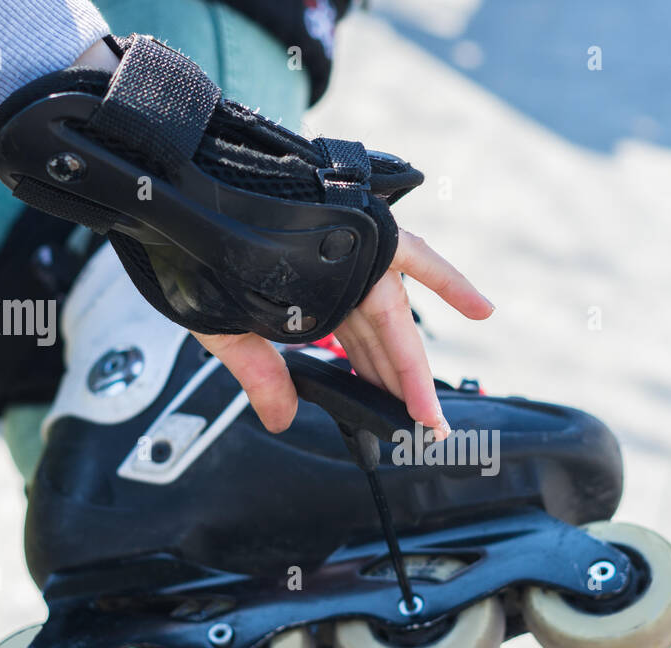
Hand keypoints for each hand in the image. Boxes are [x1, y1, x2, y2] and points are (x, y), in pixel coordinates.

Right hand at [193, 229, 493, 435]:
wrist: (189, 194)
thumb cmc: (201, 252)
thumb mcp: (229, 328)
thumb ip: (261, 375)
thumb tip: (280, 421)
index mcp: (316, 299)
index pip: (353, 353)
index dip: (372, 388)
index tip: (389, 423)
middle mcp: (344, 281)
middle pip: (380, 347)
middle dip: (397, 390)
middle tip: (421, 430)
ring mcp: (361, 259)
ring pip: (396, 322)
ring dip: (414, 369)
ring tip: (431, 412)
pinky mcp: (370, 235)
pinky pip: (417, 259)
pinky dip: (449, 281)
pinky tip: (482, 310)